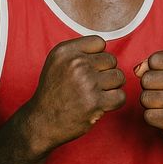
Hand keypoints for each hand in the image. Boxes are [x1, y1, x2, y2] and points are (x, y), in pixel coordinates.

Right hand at [24, 35, 125, 154]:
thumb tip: (106, 49)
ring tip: (97, 94)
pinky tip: (101, 104)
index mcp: (65, 51)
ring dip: (112, 87)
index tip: (88, 68)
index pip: (99, 42)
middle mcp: (76, 64)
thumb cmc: (53, 92)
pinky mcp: (95, 102)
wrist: (42, 121)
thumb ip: (79, 52)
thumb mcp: (57, 62)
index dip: (98, 56)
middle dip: (106, 72)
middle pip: (111, 60)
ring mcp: (87, 82)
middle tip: (92, 85)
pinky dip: (114, 102)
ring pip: (119, 77)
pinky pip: (120, 96)